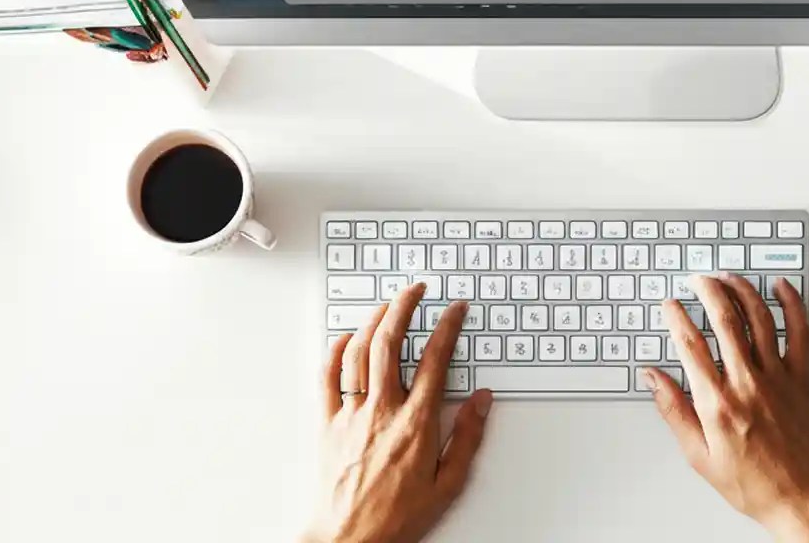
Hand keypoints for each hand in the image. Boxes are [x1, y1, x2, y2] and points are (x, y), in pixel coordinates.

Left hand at [303, 285, 493, 542]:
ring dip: (373, 321)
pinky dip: (335, 352)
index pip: (435, 360)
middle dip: (404, 307)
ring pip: (359, 353)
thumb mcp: (448, 483)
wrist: (350, 540)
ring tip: (386, 306)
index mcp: (416, 424)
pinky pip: (327, 378)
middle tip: (415, 290)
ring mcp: (351, 415)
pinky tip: (345, 339)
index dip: (447, 327)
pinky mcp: (327, 424)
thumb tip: (482, 401)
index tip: (454, 310)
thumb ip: (467, 437)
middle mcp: (382, 411)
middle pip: (390, 343)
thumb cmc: (397, 517)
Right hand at [646, 274, 808, 542]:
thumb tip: (654, 379)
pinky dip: (791, 304)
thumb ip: (674, 412)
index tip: (669, 305)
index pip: (691, 345)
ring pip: (759, 318)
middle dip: (707, 291)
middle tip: (696, 280)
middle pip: (725, 320)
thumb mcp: (699, 456)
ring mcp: (778, 377)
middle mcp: (748, 383)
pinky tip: (780, 288)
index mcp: (718, 403)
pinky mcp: (802, 379)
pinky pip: (799, 332)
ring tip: (727, 277)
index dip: (677, 317)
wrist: (801, 499)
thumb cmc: (753, 484)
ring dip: (741, 290)